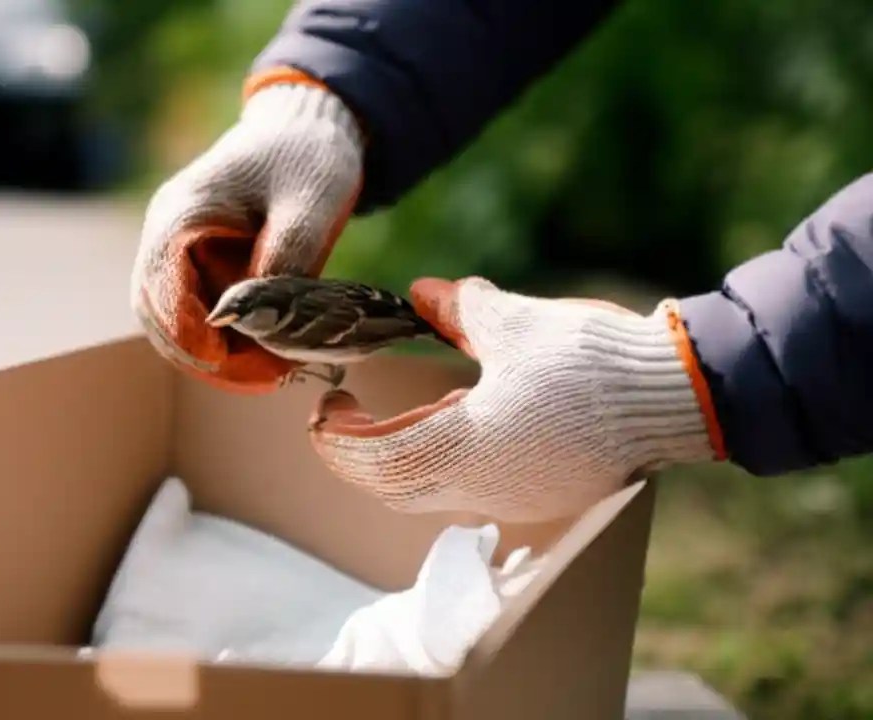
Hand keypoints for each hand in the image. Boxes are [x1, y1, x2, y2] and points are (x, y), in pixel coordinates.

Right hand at [129, 73, 363, 392]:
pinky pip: (191, 312)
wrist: (304, 126)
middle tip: (261, 379)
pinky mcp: (192, 262)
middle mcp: (163, 234)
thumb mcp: (311, 204)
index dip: (192, 335)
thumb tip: (263, 325)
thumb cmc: (308, 157)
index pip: (163, 289)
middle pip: (157, 315)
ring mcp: (172, 249)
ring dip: (208, 353)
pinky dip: (218, 339)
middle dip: (202, 355)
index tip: (232, 363)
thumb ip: (286, 260)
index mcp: (180, 214)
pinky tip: (259, 352)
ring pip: (168, 321)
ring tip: (264, 373)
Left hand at [308, 277, 723, 521]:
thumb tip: (419, 294)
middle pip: (393, 488)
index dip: (339, 437)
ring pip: (428, 494)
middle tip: (344, 413)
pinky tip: (445, 427)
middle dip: (357, 454)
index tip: (328, 405)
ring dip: (395, 462)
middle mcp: (483, 487)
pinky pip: (466, 491)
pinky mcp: (541, 494)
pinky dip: (436, 464)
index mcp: (466, 450)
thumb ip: (458, 311)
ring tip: (387, 418)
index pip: (375, 460)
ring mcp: (514, 498)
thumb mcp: (514, 322)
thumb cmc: (591, 358)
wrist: (677, 393)